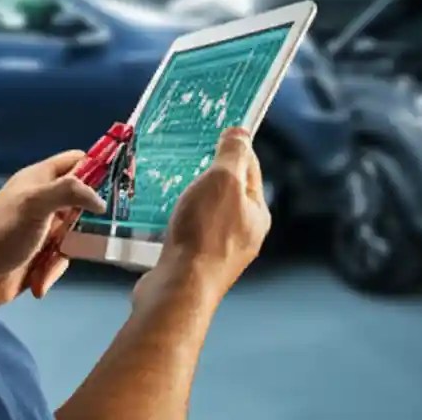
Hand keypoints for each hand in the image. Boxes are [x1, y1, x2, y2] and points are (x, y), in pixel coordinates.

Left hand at [0, 150, 106, 304]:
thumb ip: (69, 192)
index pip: (78, 161)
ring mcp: (43, 227)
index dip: (100, 167)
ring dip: (68, 250)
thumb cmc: (3, 232)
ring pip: (77, 233)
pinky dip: (53, 269)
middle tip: (100, 229)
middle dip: (90, 219)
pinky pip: (63, 257)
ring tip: (54, 257)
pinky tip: (39, 279)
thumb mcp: (35, 204)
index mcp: (40, 179)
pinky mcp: (41, 253)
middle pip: (83, 200)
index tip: (124, 180)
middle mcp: (44, 200)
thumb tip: (100, 200)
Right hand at [133, 127, 270, 310]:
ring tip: (174, 187)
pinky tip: (164, 218)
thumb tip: (241, 134)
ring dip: (193, 199)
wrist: (180, 287)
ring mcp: (220, 252)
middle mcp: (244, 234)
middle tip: (191, 159)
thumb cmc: (205, 233)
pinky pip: (190, 233)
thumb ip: (233, 155)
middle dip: (211, 176)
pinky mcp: (195, 264)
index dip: (236, 149)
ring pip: (209, 214)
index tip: (220, 134)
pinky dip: (180, 221)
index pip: (251, 169)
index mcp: (257, 213)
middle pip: (230, 194)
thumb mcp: (223, 180)